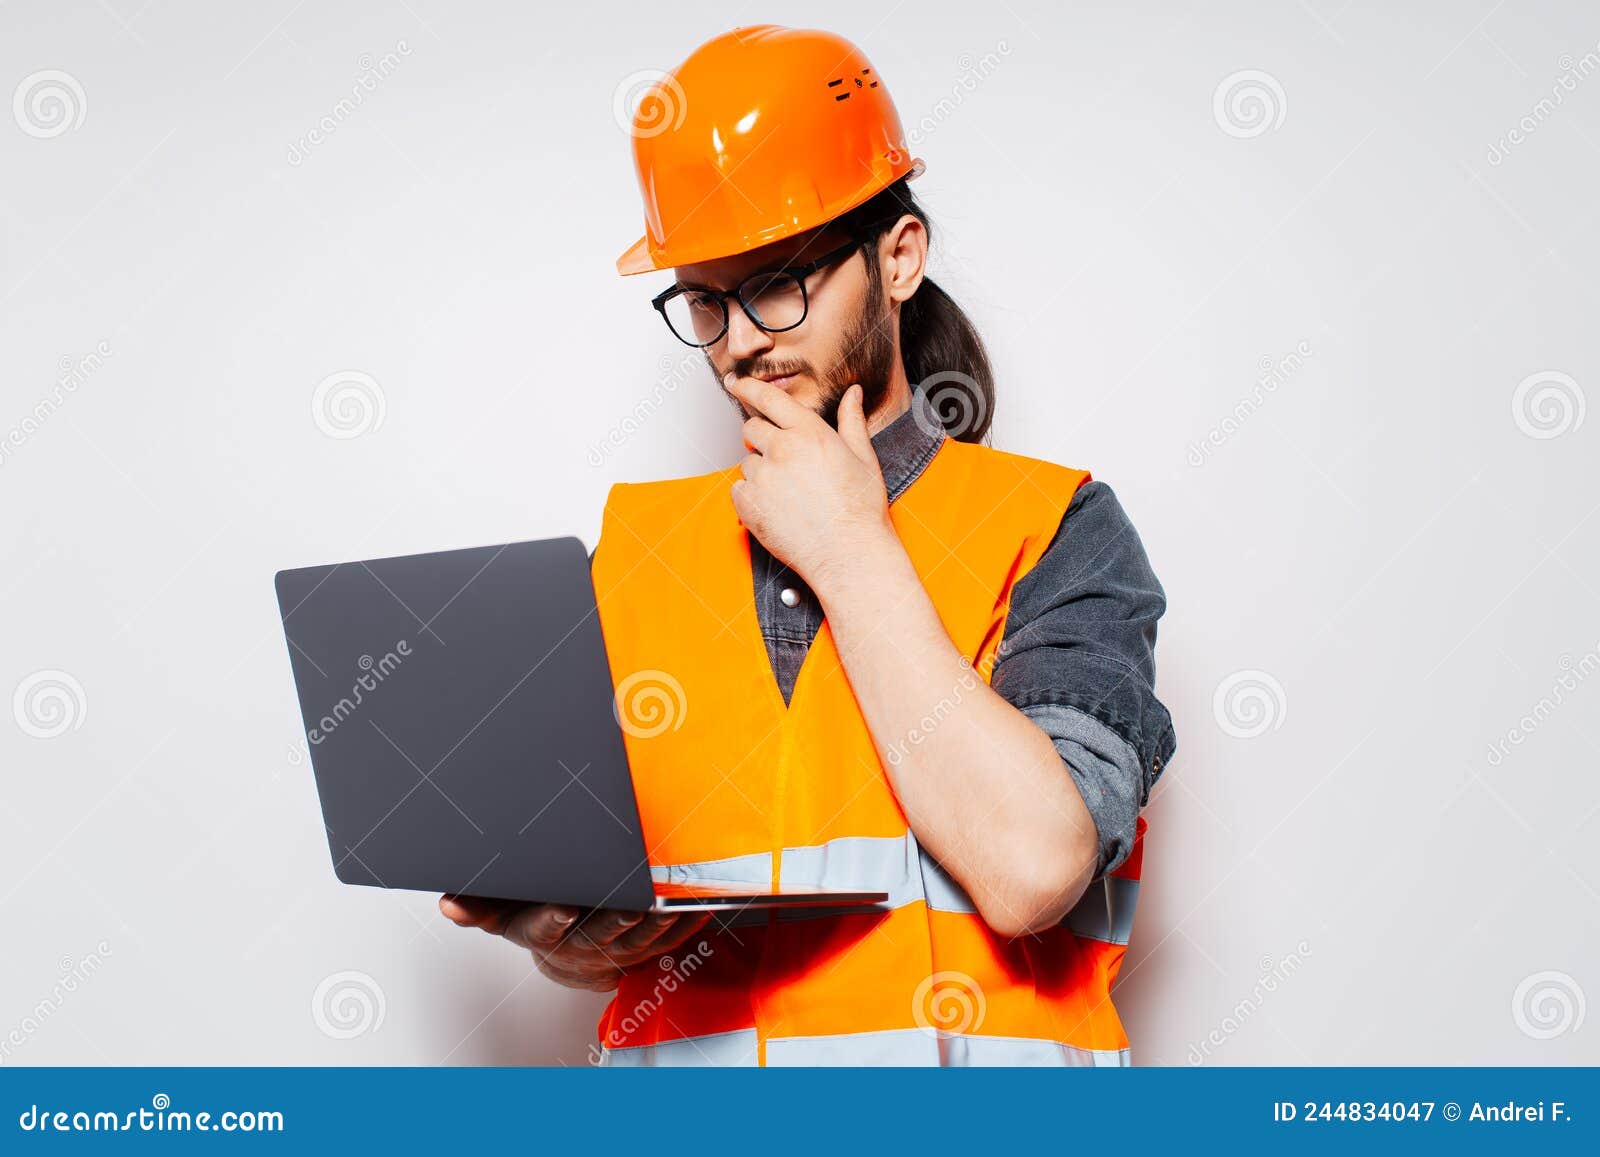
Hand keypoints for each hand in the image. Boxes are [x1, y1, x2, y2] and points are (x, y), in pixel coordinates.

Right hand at [439, 895, 710, 992]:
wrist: (568, 955)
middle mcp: (580, 946)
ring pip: (640, 940)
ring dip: (659, 922)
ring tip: (673, 900)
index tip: (564, 908)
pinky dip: (685, 924)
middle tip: (634, 903)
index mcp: (542, 933)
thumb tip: (448, 905)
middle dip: (618, 919)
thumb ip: (476, 907)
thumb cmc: (534, 919)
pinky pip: (670, 941)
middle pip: (600, 935)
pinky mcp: (645, 951)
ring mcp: (616, 951)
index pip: (544, 928)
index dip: (553, 919)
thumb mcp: (499, 913)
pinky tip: (698, 904)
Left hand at [725, 374, 894, 588]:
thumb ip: (851, 421)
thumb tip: (852, 393)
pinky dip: (750, 496)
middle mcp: (782, 450)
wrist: (849, 554)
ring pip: (747, 462)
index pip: (768, 398)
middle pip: (752, 429)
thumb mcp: (863, 458)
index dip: (748, 387)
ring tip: (790, 494)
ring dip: (761, 471)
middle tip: (785, 460)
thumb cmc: (859, 510)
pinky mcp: (749, 505)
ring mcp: (763, 478)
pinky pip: (738, 489)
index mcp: (809, 433)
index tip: (735, 382)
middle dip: (763, 438)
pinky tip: (777, 508)